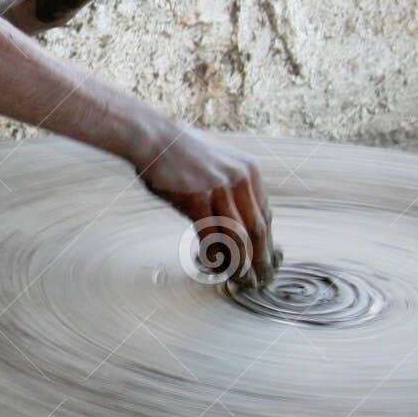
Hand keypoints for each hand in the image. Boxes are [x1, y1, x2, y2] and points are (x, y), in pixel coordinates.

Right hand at [133, 124, 280, 289]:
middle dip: (259, 258)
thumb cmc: (178, 153)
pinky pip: (211, 234)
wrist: (152, 137)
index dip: (266, 242)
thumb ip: (230, 189)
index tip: (264, 261)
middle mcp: (240, 178)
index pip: (265, 214)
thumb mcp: (216, 164)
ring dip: (238, 262)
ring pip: (238, 235)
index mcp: (249, 170)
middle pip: (257, 228)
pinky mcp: (196, 198)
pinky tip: (212, 263)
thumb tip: (235, 221)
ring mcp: (218, 188)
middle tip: (257, 279)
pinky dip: (214, 253)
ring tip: (236, 278)